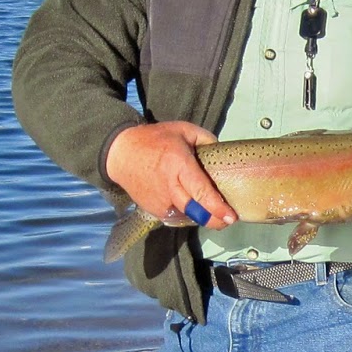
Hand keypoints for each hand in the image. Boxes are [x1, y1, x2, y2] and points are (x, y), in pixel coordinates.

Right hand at [105, 122, 235, 227]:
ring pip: (187, 216)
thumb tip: (221, 152)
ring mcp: (159, 201)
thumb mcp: (183, 130)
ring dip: (201, 218)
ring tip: (213, 215)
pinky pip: (176, 217)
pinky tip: (193, 209)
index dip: (217, 208)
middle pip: (196, 211)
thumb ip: (205, 139)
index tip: (231, 217)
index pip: (200, 191)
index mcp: (179, 164)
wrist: (120, 153)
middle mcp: (169, 186)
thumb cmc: (154, 140)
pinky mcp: (153, 209)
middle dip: (214, 220)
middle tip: (227, 221)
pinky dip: (187, 215)